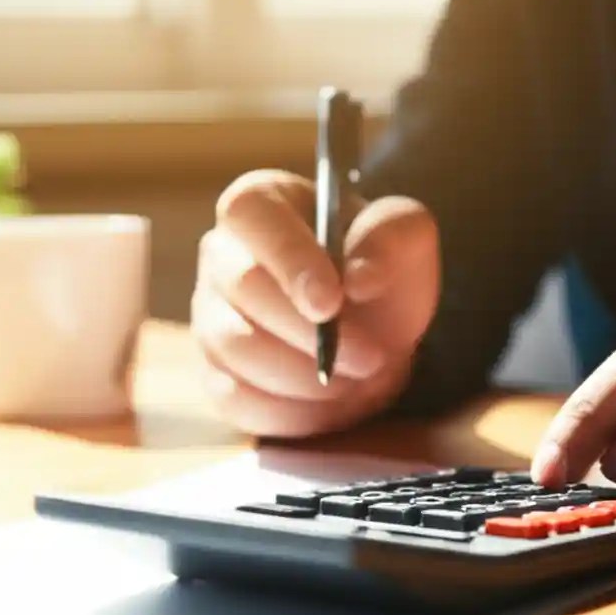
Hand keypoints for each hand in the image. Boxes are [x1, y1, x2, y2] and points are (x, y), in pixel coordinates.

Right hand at [192, 169, 439, 436]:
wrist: (375, 326)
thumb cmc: (379, 266)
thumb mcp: (405, 236)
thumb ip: (391, 238)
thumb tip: (360, 277)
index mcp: (260, 203)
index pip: (251, 214)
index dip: (288, 258)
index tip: (331, 303)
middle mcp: (221, 255)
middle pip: (241, 286)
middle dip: (308, 331)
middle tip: (368, 357)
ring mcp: (210, 316)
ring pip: (234, 348)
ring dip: (302, 375)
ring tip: (354, 380)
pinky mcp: (215, 374)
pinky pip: (235, 398)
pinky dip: (289, 410)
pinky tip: (329, 404)